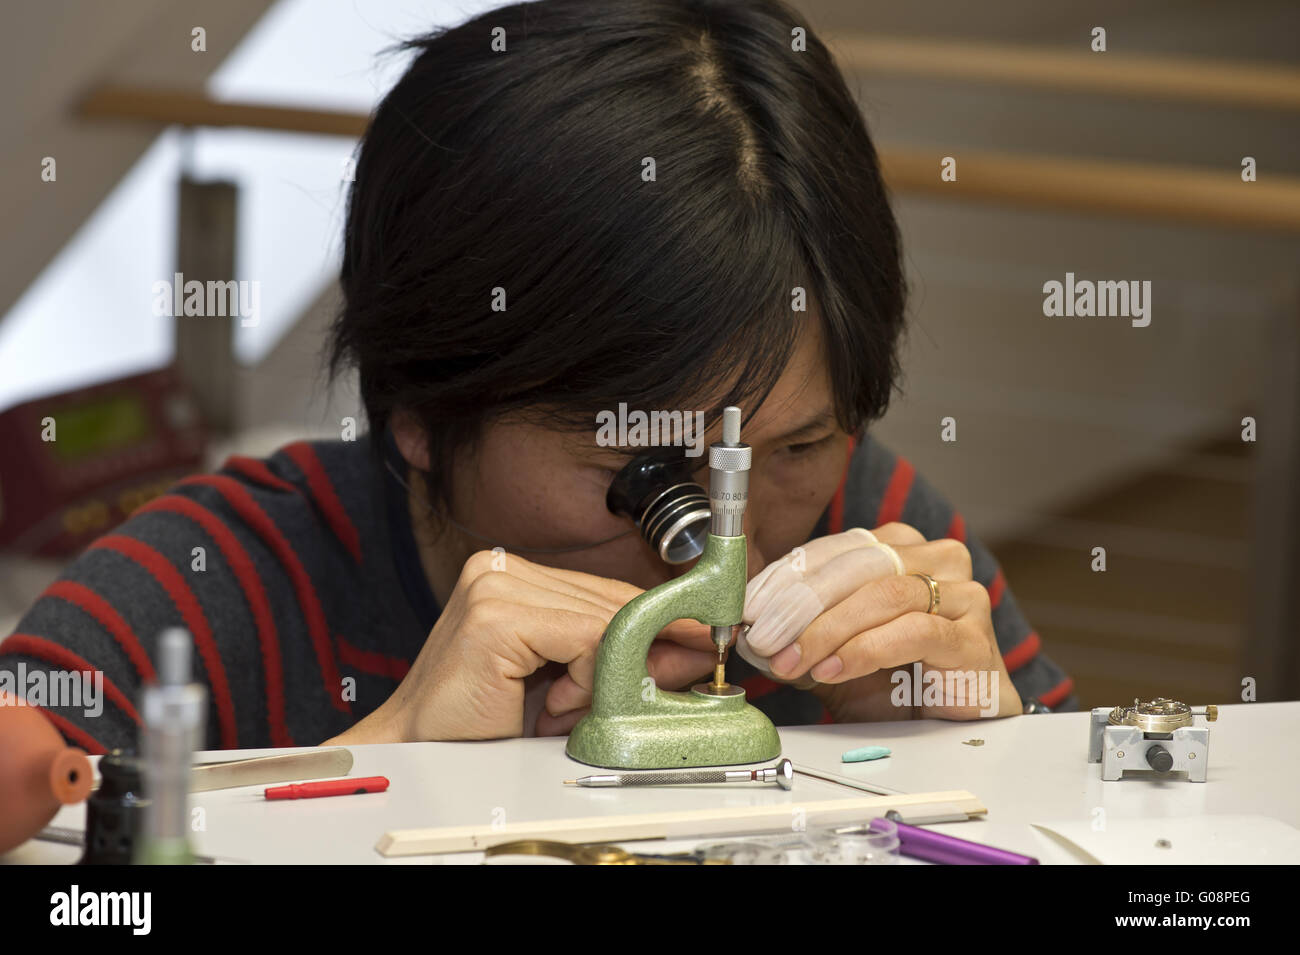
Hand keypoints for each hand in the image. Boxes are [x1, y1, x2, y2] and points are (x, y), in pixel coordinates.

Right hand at [323, 550, 715, 743]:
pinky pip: (584, 641)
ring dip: (605, 676)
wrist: (416, 752)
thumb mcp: (565, 682)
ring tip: (566, 709)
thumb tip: (689, 651)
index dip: (659, 618)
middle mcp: (503, 569)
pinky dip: (586, 680)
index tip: (705, 635)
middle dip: (654, 644)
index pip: (607, 590)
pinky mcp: (495, 615)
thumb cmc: (480, 722)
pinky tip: (555, 705)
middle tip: (690, 668)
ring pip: (603, 622)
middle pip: (611, 601)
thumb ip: (617, 659)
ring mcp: (496, 586)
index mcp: (514, 574)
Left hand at [757, 524, 1021, 720]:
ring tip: (793, 660)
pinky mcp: (974, 637)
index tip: (749, 609)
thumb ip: (799, 636)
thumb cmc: (898, 684)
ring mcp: (962, 595)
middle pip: (855, 568)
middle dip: (800, 606)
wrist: (951, 728)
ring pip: (881, 596)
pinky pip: (913, 631)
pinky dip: (864, 651)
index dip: (785, 579)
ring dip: (827, 631)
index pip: (833, 551)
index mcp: (900, 547)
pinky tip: (833, 669)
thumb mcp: (833, 653)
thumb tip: (750, 637)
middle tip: (765, 638)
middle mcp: (935, 559)